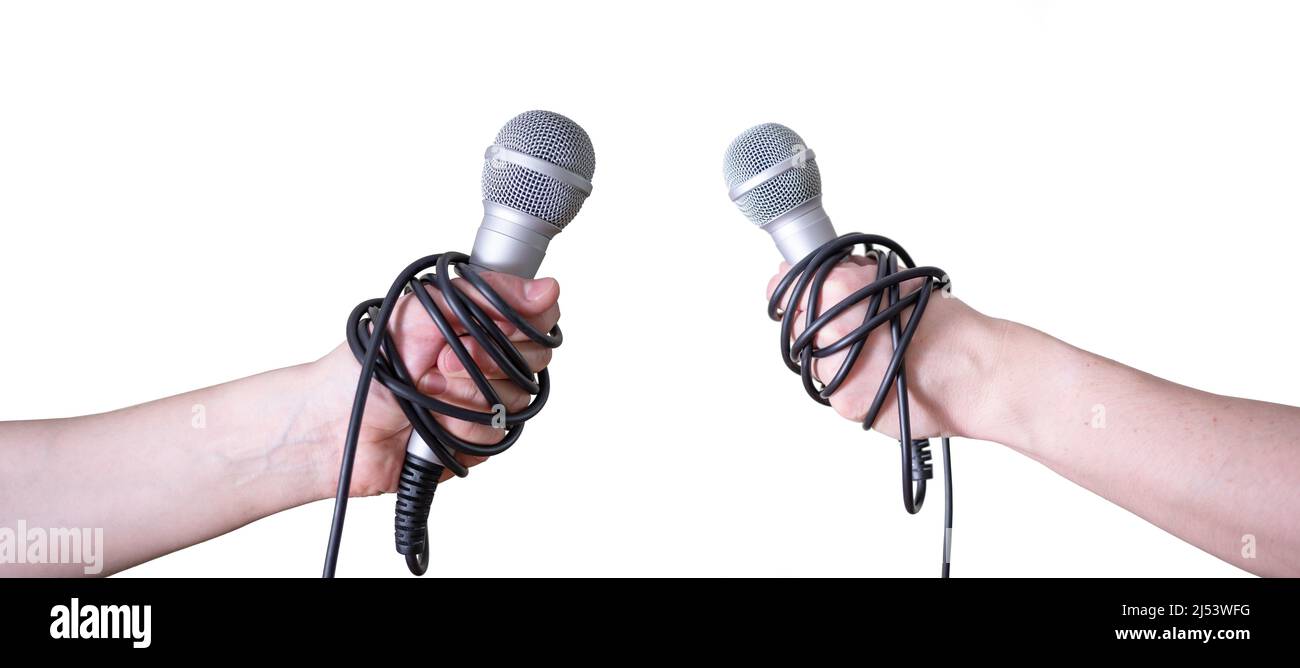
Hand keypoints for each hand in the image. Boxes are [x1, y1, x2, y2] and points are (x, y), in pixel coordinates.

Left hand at [310, 271, 560, 496]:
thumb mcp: (427, 311)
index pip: (536, 319)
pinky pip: (496, 436)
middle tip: (440, 362)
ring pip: (516, 402)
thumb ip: (489, 296)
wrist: (335, 424)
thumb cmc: (368, 364)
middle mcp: (486, 361)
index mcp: (478, 323)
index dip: (523, 326)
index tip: (492, 329)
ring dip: (465, 399)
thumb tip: (546, 289)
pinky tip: (432, 423)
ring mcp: (483, 402)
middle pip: (532, 362)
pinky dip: (460, 430)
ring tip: (426, 394)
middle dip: (484, 363)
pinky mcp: (476, 440)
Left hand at [766, 256, 998, 440]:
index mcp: (839, 293)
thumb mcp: (896, 281)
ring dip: (833, 356)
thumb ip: (853, 277)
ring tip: (874, 354)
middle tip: (845, 328)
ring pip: (814, 361)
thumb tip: (827, 271)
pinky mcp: (845, 404)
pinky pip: (835, 390)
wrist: (975, 374)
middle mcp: (830, 332)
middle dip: (813, 325)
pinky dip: (852, 382)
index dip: (785, 289)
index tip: (788, 292)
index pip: (785, 288)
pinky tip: (880, 375)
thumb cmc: (945, 327)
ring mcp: (834, 372)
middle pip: (796, 328)